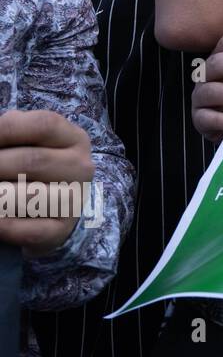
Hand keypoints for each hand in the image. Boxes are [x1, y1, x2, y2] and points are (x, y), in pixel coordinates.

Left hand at [0, 110, 93, 255]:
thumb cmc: (31, 166)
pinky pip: (30, 230)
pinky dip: (4, 226)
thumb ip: (10, 133)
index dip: (6, 130)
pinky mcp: (62, 229)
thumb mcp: (28, 141)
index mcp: (73, 138)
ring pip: (29, 197)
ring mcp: (75, 199)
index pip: (43, 125)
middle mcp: (80, 167)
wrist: (53, 205)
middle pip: (32, 161)